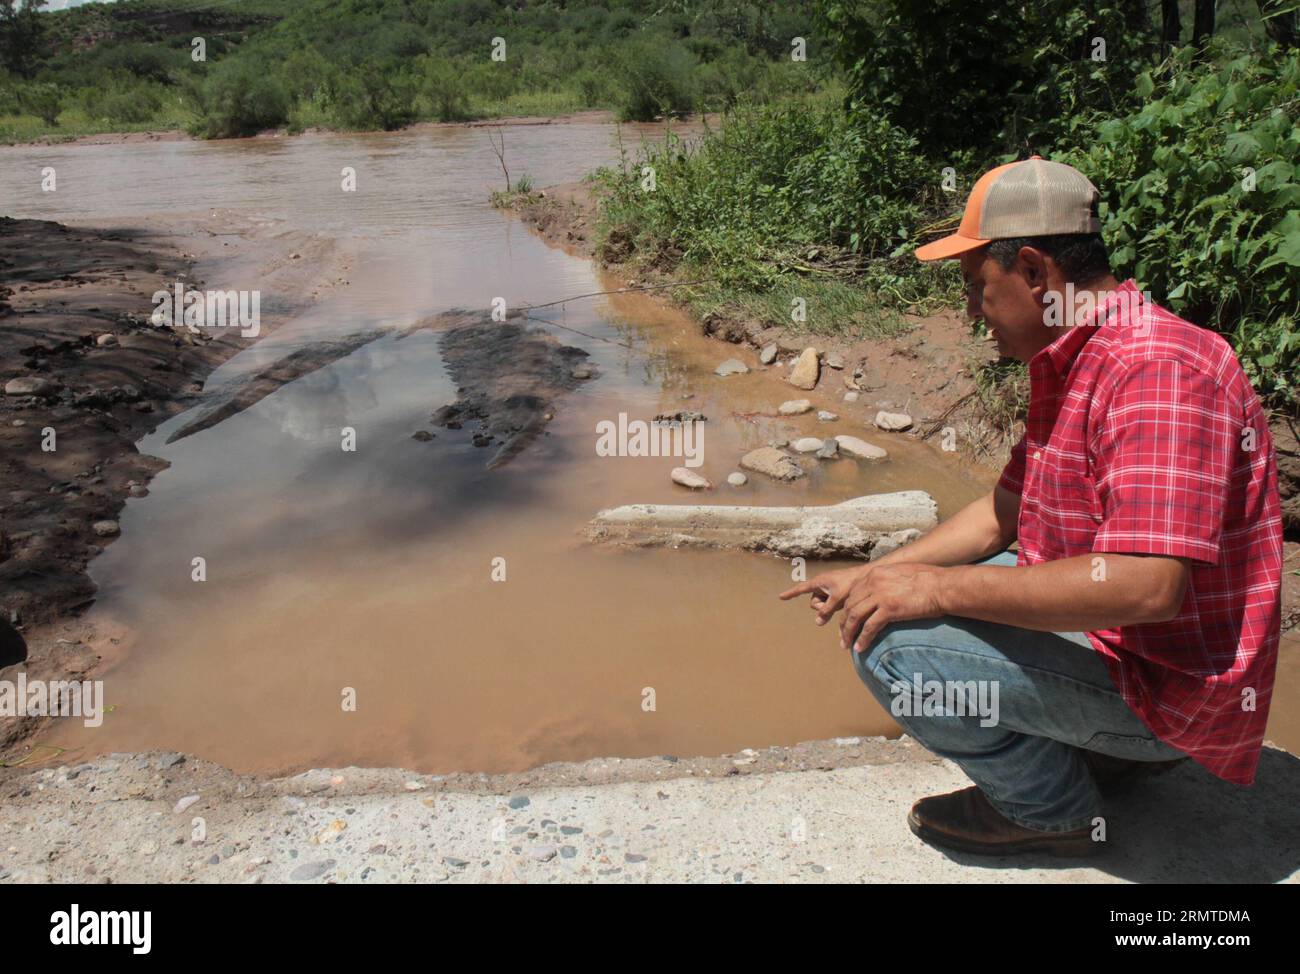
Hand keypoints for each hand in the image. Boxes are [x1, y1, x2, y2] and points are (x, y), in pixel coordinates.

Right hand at [778, 564, 870, 627]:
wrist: (867, 577)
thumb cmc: (851, 583)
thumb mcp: (837, 598)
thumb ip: (826, 610)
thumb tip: (817, 622)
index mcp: (819, 582)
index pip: (800, 588)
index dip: (791, 593)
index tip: (780, 597)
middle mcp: (822, 585)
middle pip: (814, 602)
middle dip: (822, 607)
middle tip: (834, 605)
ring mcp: (830, 589)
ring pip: (823, 605)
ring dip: (830, 607)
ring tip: (842, 602)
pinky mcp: (837, 592)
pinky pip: (831, 603)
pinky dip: (835, 606)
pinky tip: (844, 604)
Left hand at [780, 563, 948, 652]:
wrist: (943, 586)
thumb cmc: (928, 580)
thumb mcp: (901, 573)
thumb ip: (886, 581)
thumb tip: (880, 593)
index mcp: (875, 573)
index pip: (852, 593)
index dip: (846, 609)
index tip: (845, 622)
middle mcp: (873, 582)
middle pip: (849, 605)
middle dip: (844, 623)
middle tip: (843, 637)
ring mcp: (880, 595)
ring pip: (855, 617)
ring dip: (848, 633)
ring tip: (847, 646)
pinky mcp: (889, 609)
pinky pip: (869, 627)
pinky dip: (863, 639)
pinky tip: (860, 648)